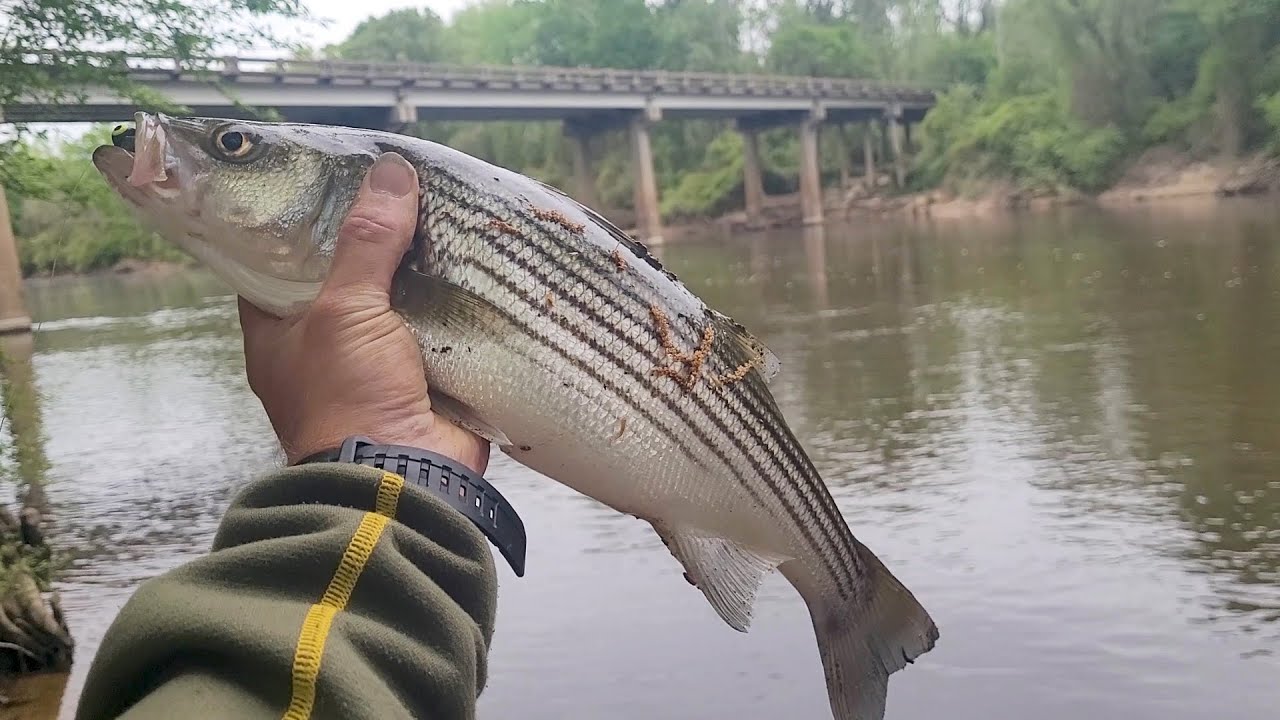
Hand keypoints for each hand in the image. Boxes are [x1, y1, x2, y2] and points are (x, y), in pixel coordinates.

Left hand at [237, 152, 488, 472]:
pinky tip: (476, 258)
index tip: (331, 177)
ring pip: (399, 297)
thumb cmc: (347, 398)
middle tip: (401, 183)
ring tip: (445, 207)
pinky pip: (441, 326)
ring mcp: (378, 361)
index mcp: (279, 330)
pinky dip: (457, 299)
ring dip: (422, 265)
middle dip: (377, 236)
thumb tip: (390, 172)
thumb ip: (368, 242)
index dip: (301, 218)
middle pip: (348, 273)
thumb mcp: (346, 310)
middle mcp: (325, 343)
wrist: (403, 479)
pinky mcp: (427, 375)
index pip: (277, 259)